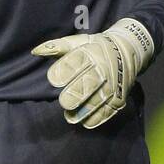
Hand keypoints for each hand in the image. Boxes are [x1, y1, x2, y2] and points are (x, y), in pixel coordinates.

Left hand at [31, 17, 153, 127]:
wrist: (128, 50)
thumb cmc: (96, 47)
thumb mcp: (78, 42)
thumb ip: (57, 47)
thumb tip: (35, 51)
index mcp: (92, 53)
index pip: (77, 62)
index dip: (64, 71)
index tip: (53, 79)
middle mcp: (104, 69)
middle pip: (90, 83)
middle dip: (76, 93)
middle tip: (64, 101)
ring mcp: (113, 85)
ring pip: (99, 100)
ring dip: (84, 110)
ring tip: (70, 116)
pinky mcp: (118, 98)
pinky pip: (108, 110)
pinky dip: (96, 118)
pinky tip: (84, 121)